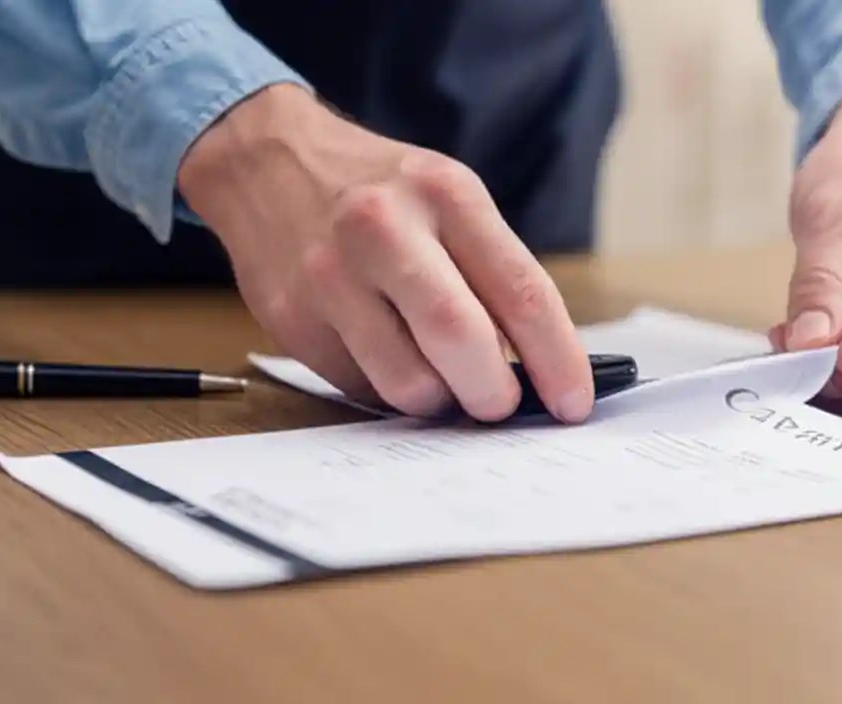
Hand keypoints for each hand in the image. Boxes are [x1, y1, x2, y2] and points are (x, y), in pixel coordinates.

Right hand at [178, 85, 592, 421]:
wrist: (267, 162)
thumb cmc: (381, 190)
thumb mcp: (448, 198)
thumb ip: (492, 274)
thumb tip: (537, 369)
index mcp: (445, 194)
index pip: (522, 292)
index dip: (558, 359)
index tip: (574, 403)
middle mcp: (384, 230)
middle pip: (461, 341)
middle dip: (494, 394)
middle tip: (499, 403)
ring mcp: (330, 277)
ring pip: (408, 382)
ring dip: (439, 399)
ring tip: (439, 373)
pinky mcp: (292, 320)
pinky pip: (361, 387)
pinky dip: (388, 388)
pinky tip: (384, 353)